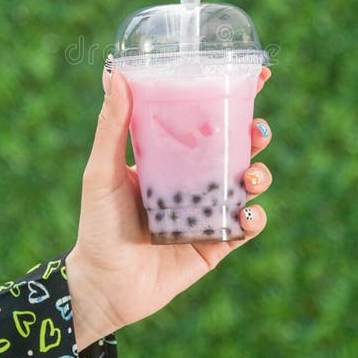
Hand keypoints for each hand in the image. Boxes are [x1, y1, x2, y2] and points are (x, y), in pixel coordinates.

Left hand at [66, 63, 272, 349]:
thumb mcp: (102, 171)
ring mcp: (208, 211)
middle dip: (255, 135)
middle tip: (256, 130)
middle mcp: (194, 179)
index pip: (207, 119)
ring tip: (250, 176)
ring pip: (248, 184)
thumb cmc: (98, 224)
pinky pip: (246, 227)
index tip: (258, 74)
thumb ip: (111, 126)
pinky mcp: (217, 243)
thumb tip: (116, 72)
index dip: (235, 96)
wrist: (104, 285)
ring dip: (259, 174)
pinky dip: (254, 219)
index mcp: (172, 156)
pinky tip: (246, 215)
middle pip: (236, 148)